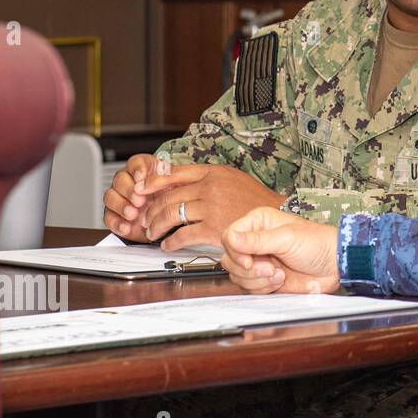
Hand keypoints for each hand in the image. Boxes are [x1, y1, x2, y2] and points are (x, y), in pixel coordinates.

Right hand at [102, 153, 163, 240]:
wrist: (166, 219)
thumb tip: (165, 169)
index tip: (141, 177)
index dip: (137, 169)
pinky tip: (127, 227)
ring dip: (121, 206)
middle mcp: (128, 182)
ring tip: (133, 214)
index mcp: (143, 171)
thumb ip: (169, 176)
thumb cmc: (170, 198)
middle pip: (119, 180)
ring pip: (110, 197)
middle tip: (140, 200)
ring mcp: (119, 198)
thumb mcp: (176, 186)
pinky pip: (109, 218)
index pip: (136, 163)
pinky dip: (117, 223)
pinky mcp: (115, 215)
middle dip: (129, 190)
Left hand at [136, 164, 287, 249]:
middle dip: (151, 210)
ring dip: (157, 226)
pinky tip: (168, 245)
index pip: (173, 174)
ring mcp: (212, 207)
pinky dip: (171, 242)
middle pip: (168, 197)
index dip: (152, 183)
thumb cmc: (255, 199)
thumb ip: (207, 177)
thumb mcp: (232, 178)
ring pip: (171, 215)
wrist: (278, 217)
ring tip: (153, 233)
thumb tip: (177, 180)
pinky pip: (183, 236)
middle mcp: (211, 187)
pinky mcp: (215, 228)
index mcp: (214, 172)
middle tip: (145, 219)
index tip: (140, 190)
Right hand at [221, 206, 339, 294]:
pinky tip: (281, 280)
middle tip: (271, 268)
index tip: (249, 261)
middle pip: (230, 259)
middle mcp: (255, 241)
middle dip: (249, 269)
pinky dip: (263, 288)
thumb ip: (257, 240)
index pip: (229, 236)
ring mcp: (259, 261)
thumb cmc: (317, 244)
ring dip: (259, 279)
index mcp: (258, 223)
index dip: (236, 252)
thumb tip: (231, 238)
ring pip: (238, 276)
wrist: (334, 265)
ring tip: (280, 273)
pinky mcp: (264, 278)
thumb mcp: (287, 238)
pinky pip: (249, 287)